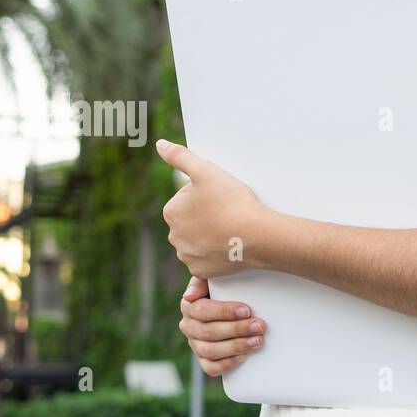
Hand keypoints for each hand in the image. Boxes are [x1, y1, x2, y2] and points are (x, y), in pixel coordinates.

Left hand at [157, 139, 264, 278]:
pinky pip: (205, 261)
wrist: (257, 236)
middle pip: (191, 221)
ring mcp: (187, 256)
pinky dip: (214, 254)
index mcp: (171, 211)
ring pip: (197, 241)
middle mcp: (174, 236)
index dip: (207, 195)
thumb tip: (159, 144)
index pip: (187, 199)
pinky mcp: (201, 271)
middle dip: (205, 217)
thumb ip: (180, 156)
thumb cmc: (232, 202)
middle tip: (228, 213)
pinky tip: (228, 246)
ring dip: (209, 235)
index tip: (221, 198)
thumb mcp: (205, 170)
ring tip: (230, 230)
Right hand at [178, 276, 266, 376]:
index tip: (246, 310)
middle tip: (259, 326)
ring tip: (257, 341)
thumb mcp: (215, 279)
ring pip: (210, 350)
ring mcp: (195, 344)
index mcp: (189, 306)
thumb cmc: (224, 290)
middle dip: (237, 329)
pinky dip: (227, 364)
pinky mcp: (203, 360)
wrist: (229, 310)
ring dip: (236, 346)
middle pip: (209, 332)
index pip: (202, 310)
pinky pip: (211, 368)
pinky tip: (243, 357)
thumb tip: (189, 295)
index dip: (224, 311)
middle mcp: (188, 326)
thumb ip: (203, 279)